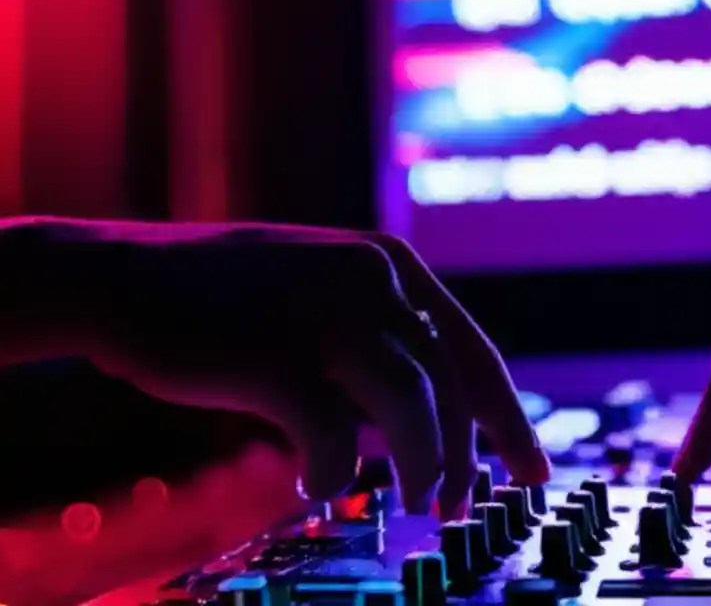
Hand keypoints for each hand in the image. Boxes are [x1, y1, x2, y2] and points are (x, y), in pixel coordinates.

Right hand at [30, 219, 546, 518]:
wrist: (116, 277)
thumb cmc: (224, 299)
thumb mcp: (322, 293)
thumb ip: (381, 338)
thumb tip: (436, 417)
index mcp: (389, 264)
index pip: (473, 351)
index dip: (510, 419)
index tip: (534, 471)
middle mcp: (370, 278)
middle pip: (450, 387)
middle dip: (466, 457)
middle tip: (461, 506)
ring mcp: (324, 312)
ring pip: (412, 408)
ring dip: (423, 467)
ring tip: (416, 506)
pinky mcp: (274, 354)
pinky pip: (332, 434)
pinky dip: (334, 469)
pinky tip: (318, 484)